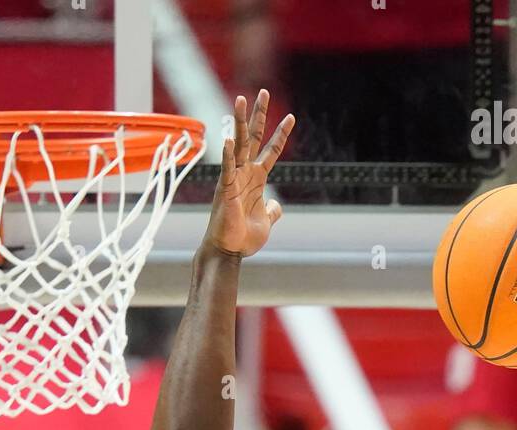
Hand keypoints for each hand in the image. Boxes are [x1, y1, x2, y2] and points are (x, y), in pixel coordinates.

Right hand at [205, 91, 293, 258]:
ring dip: (240, 122)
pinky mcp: (226, 189)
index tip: (291, 117)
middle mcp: (245, 173)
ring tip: (240, 99)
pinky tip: (229, 139)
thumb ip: (272, 211)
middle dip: (258, 115)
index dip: (281, 135)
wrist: (229, 252)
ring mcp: (234, 179)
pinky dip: (228, 155)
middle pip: (253, 137)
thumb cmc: (243, 238)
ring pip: (239, 144)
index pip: (271, 151)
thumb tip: (277, 206)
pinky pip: (227, 168)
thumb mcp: (266, 221)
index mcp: (256, 179)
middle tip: (263, 91)